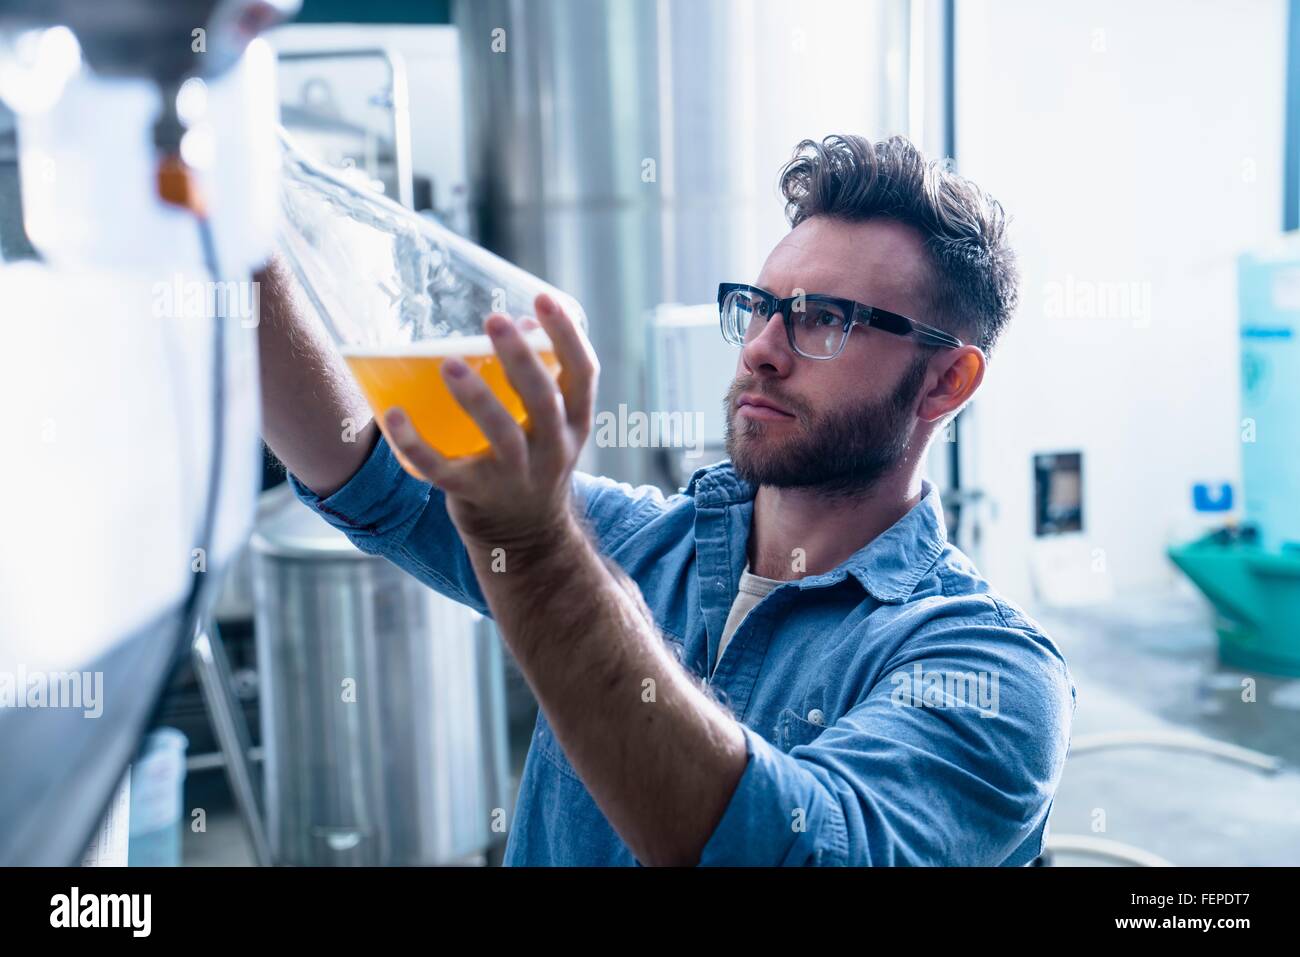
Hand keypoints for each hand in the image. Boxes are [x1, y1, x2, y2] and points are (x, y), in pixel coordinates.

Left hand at [383, 293, 597, 549]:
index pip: (583, 373)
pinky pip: (442, 469)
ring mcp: (514, 475)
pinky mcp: (474, 493)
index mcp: (574, 422)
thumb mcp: (552, 423)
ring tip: (450, 364)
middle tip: (495, 320)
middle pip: (544, 400)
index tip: (544, 298)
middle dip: (520, 359)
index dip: (567, 334)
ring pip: (501, 435)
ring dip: (477, 398)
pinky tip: (393, 415)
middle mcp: (552, 449)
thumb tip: (521, 320)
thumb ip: (542, 375)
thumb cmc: (533, 459)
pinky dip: (414, 444)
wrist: (526, 536)